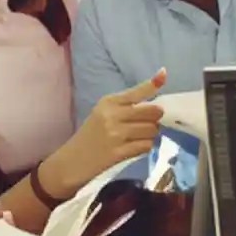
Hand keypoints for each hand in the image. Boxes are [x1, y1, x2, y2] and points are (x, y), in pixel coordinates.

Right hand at [60, 69, 166, 187]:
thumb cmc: (91, 135)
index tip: (163, 74)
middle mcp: (112, 115)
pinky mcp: (119, 152)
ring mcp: (116, 134)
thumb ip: (125, 107)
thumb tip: (156, 106)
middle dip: (156, 118)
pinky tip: (136, 147)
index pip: (136, 92)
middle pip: (151, 112)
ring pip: (151, 130)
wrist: (72, 161)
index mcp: (108, 102)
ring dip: (151, 134)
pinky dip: (146, 146)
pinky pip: (146, 145)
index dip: (152, 84)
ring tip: (139, 137)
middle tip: (149, 123)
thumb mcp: (103, 113)